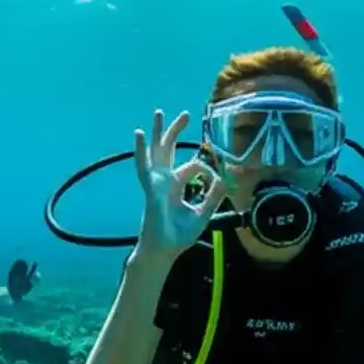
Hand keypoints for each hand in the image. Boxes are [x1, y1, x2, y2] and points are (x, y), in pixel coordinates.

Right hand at [133, 109, 226, 260]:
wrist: (164, 250)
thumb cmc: (179, 235)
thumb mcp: (203, 214)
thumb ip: (213, 197)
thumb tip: (224, 180)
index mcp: (177, 185)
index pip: (193, 166)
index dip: (208, 170)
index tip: (219, 180)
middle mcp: (166, 180)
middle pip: (170, 149)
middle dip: (176, 131)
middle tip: (186, 114)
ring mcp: (157, 183)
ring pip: (157, 152)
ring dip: (158, 132)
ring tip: (159, 113)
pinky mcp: (152, 189)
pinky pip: (144, 167)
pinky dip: (140, 151)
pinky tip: (138, 135)